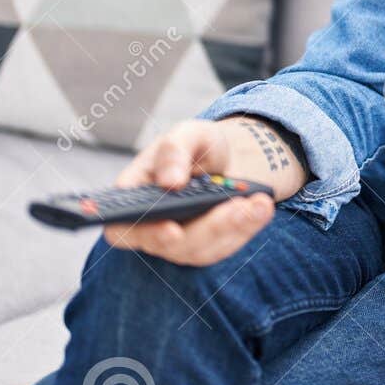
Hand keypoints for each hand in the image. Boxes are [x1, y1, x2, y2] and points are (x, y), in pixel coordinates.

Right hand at [103, 118, 282, 265]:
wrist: (226, 157)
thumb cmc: (196, 145)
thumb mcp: (188, 134)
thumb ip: (174, 150)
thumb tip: (170, 182)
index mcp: (133, 199)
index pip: (123, 229)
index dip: (146, 234)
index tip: (174, 231)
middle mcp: (152, 226)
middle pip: (173, 245)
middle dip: (209, 228)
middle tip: (238, 207)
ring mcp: (180, 240)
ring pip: (203, 250)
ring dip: (234, 228)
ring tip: (259, 203)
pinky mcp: (207, 245)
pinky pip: (225, 246)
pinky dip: (247, 227)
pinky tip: (261, 207)